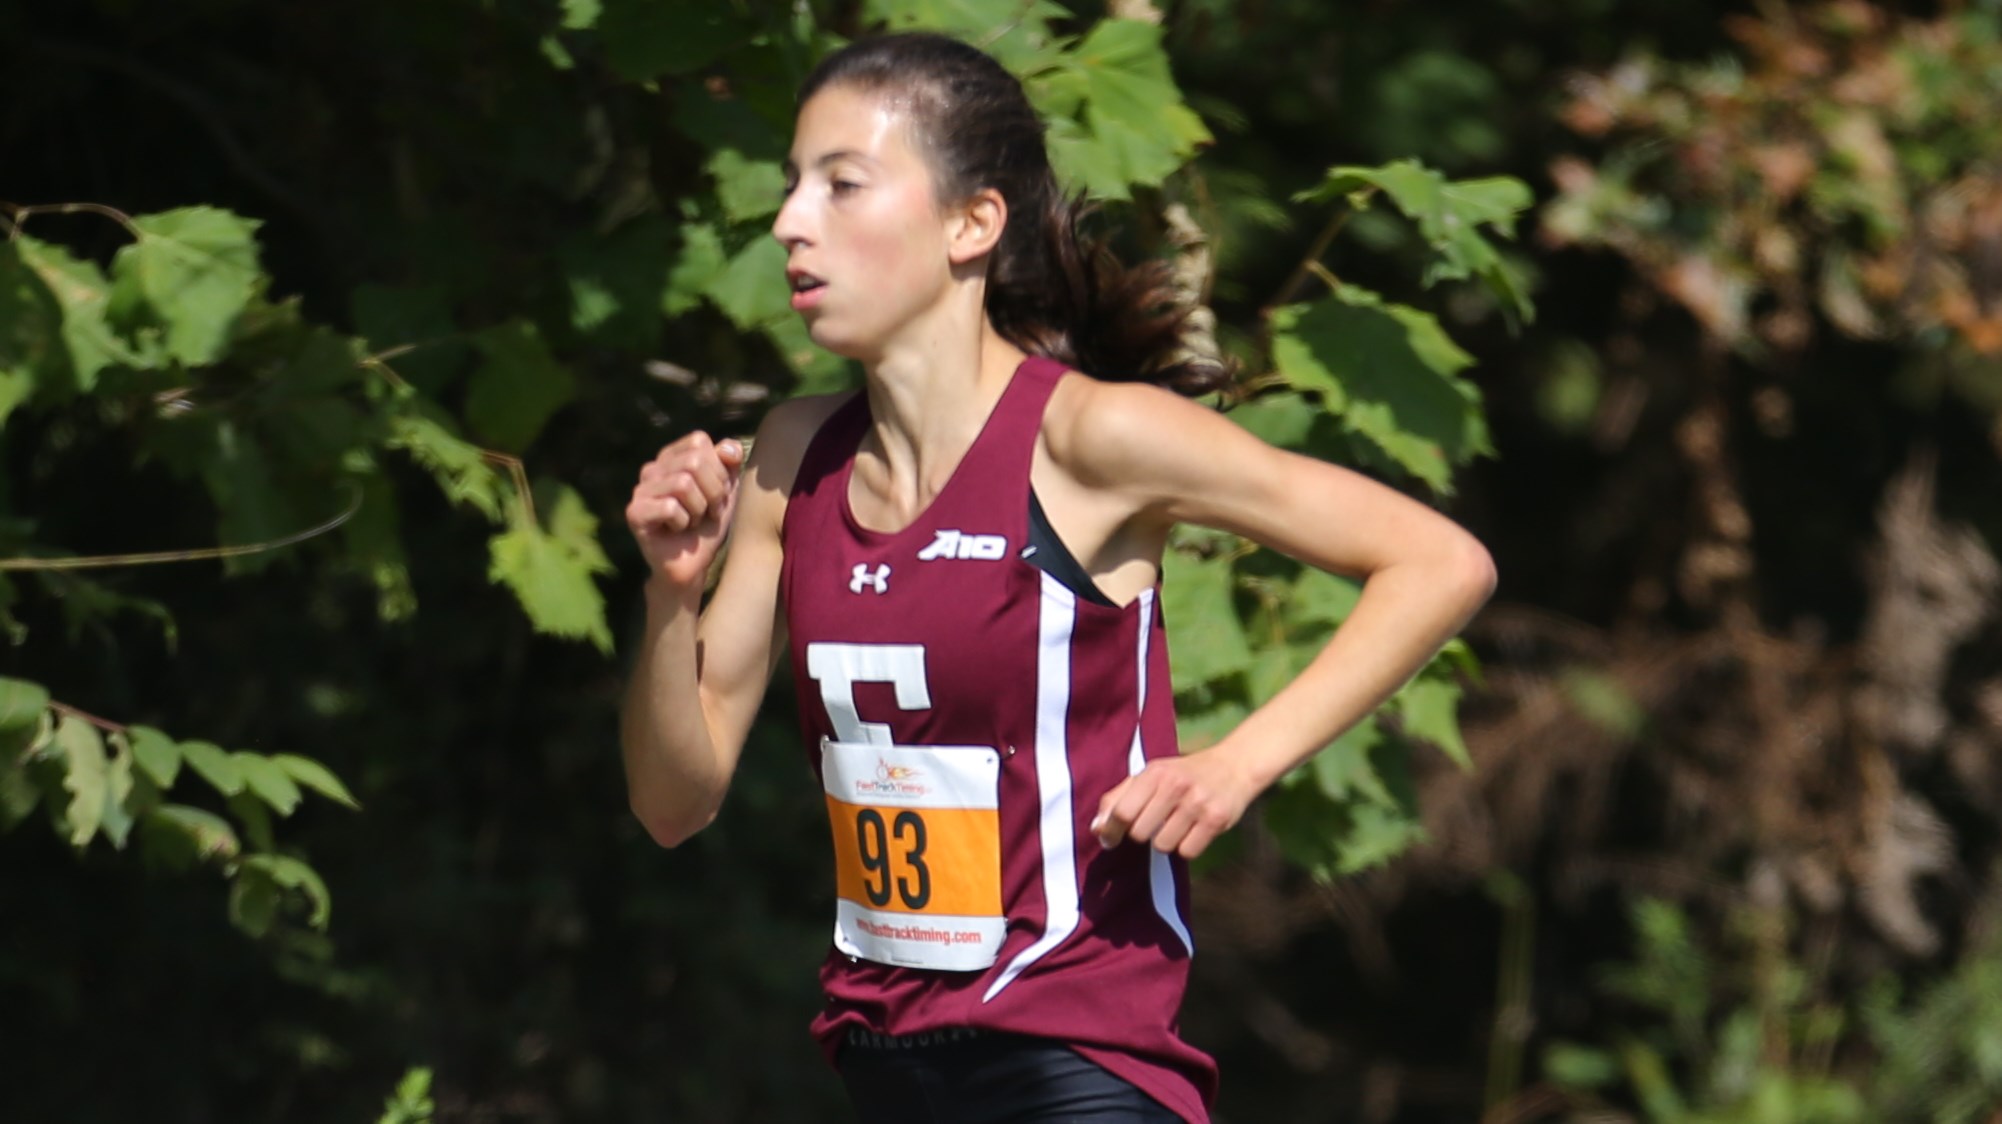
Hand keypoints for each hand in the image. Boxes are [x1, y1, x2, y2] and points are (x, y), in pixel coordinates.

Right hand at [626, 432, 745, 589]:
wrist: (692, 565)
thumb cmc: (707, 526)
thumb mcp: (726, 491)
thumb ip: (730, 464)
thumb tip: (728, 447)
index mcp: (672, 457)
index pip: (699, 442)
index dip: (718, 469)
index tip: (718, 494)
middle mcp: (652, 468)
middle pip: (693, 461)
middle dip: (712, 491)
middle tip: (708, 512)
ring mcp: (640, 489)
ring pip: (683, 483)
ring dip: (698, 509)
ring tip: (692, 521)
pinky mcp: (635, 512)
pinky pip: (670, 507)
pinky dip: (683, 523)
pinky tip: (677, 530)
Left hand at [1090, 748, 1256, 859]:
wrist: (1235, 766)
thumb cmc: (1184, 774)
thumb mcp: (1151, 774)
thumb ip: (1120, 797)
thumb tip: (1097, 829)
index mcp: (1155, 773)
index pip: (1121, 811)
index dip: (1111, 830)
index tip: (1110, 839)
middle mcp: (1175, 786)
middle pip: (1140, 833)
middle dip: (1143, 834)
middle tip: (1156, 823)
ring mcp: (1197, 803)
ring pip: (1162, 846)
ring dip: (1166, 841)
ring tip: (1177, 824)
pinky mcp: (1216, 820)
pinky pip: (1187, 852)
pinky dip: (1187, 847)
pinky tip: (1193, 831)